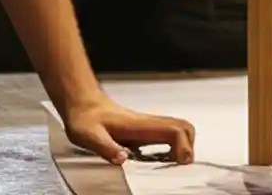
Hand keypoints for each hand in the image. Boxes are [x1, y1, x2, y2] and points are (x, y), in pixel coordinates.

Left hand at [62, 92, 195, 166]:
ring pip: (179, 130)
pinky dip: (174, 147)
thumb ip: (107, 148)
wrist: (82, 105)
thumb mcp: (90, 136)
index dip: (184, 146)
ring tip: (173, 166)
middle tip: (180, 166)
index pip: (174, 130)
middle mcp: (149, 123)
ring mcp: (148, 126)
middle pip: (184, 128)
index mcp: (140, 125)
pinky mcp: (145, 130)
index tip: (182, 162)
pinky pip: (169, 135)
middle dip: (189, 146)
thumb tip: (122, 159)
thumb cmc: (85, 119)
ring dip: (183, 146)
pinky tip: (160, 161)